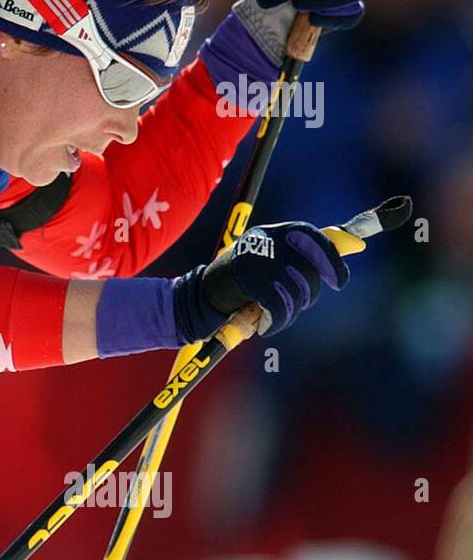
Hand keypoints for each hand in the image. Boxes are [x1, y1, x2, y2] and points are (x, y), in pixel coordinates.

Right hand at [173, 222, 349, 338]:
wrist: (202, 298)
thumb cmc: (245, 285)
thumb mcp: (277, 265)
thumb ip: (313, 255)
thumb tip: (358, 244)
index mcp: (274, 232)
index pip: (313, 237)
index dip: (332, 260)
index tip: (339, 282)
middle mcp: (266, 239)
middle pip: (309, 268)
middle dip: (307, 295)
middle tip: (294, 307)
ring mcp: (256, 257)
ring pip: (296, 290)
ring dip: (289, 312)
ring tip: (275, 318)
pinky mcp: (247, 277)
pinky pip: (278, 304)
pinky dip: (276, 321)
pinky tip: (266, 326)